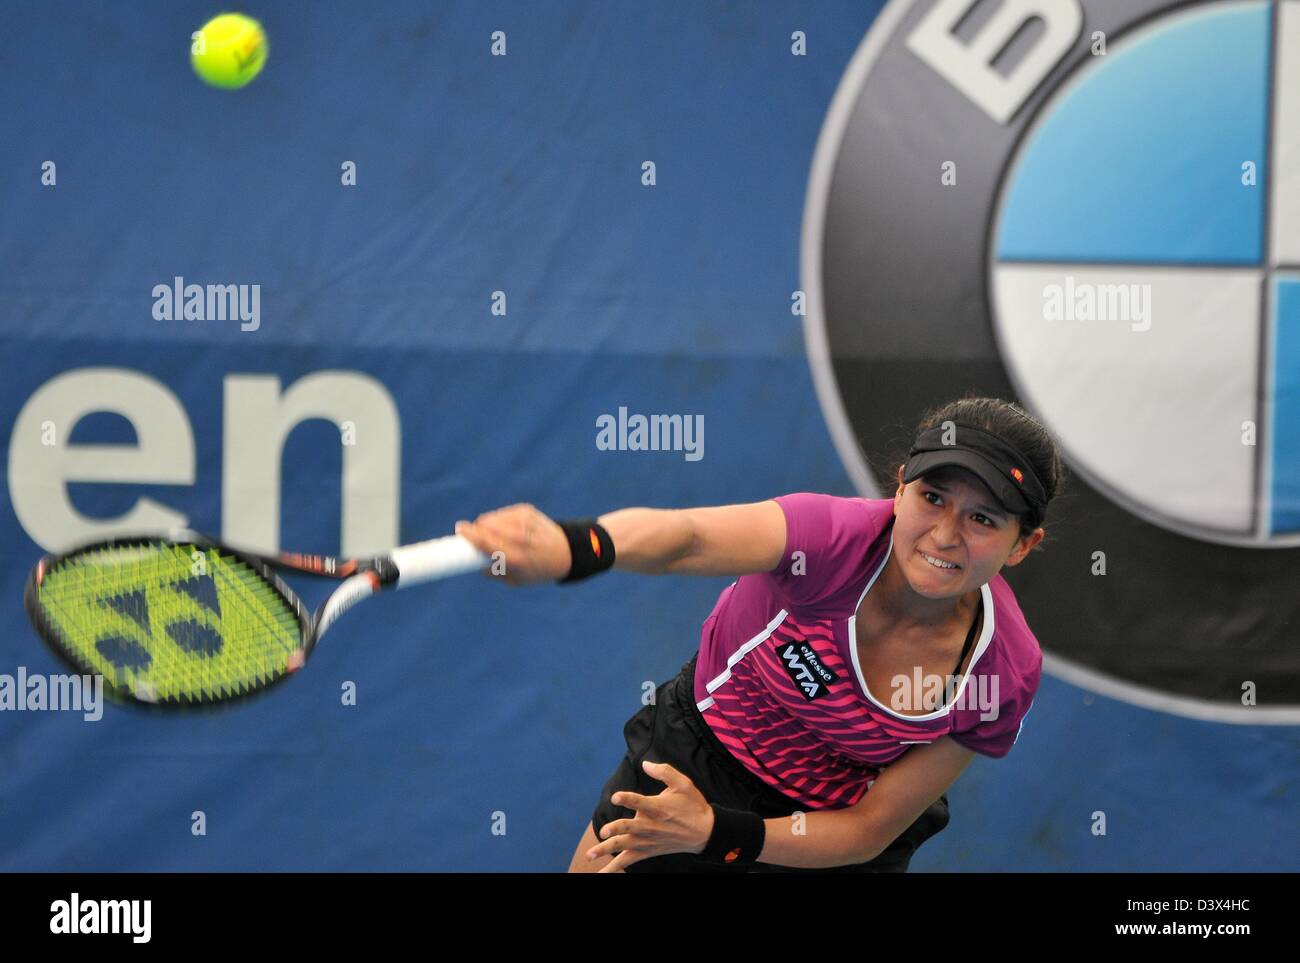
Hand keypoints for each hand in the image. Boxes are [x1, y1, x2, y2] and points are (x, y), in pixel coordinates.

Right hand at [453, 503, 569, 585]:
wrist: (566, 553)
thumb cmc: (537, 570)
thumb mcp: (516, 581)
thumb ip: (494, 573)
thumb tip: (476, 564)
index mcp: (516, 558)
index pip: (486, 542)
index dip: (470, 534)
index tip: (459, 529)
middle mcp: (521, 537)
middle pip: (487, 525)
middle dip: (476, 529)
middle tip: (472, 535)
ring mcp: (525, 521)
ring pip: (493, 518)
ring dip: (487, 524)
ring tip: (492, 534)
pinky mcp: (527, 510)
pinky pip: (502, 513)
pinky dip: (498, 520)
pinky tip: (504, 527)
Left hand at [585, 760, 715, 872]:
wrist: (704, 832)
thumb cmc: (692, 805)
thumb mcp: (684, 783)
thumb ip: (664, 771)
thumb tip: (645, 764)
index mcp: (658, 808)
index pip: (639, 802)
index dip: (627, 799)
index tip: (615, 797)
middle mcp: (650, 826)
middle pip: (629, 828)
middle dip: (615, 830)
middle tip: (604, 832)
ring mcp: (647, 840)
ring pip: (623, 846)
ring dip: (605, 850)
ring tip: (589, 854)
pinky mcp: (647, 851)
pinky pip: (628, 860)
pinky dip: (614, 868)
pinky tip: (601, 873)